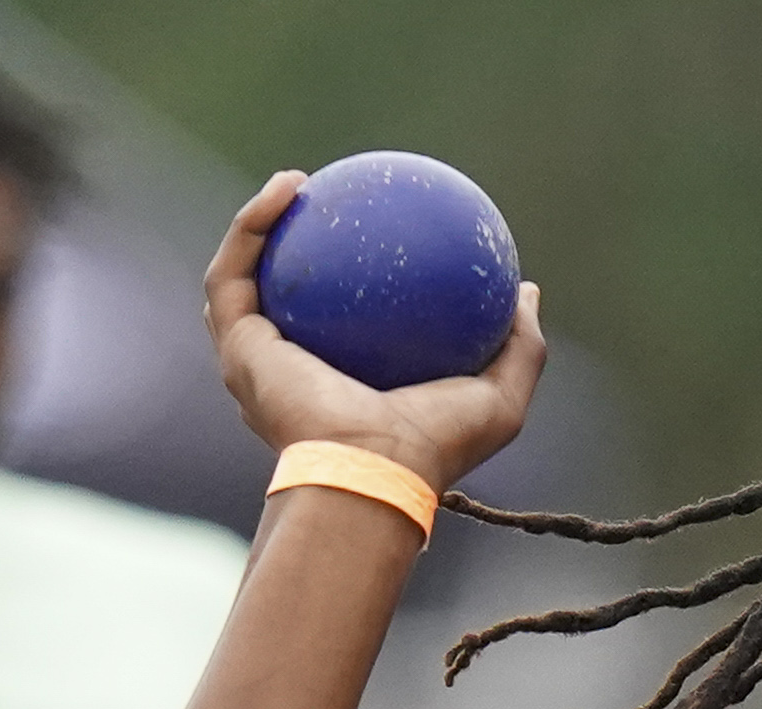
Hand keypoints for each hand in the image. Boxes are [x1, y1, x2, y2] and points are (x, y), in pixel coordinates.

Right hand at [204, 172, 546, 491]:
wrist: (373, 472)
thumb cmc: (435, 447)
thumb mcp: (500, 398)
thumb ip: (520, 346)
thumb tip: (527, 292)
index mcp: (347, 389)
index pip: (345, 327)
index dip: (356, 279)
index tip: (382, 232)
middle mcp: (295, 376)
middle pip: (285, 302)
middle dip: (293, 250)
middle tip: (328, 203)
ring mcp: (257, 361)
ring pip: (244, 278)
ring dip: (260, 225)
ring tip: (298, 182)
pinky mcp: (236, 345)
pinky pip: (234, 271)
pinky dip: (254, 224)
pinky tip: (289, 187)